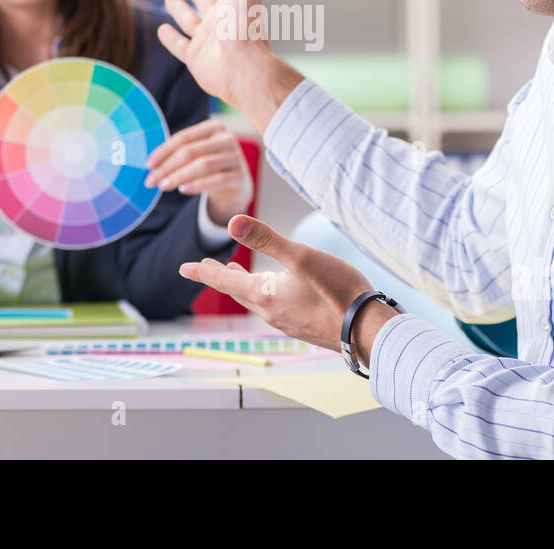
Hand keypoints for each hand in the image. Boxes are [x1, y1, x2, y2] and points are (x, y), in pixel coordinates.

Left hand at [144, 118, 252, 224]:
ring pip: (203, 165)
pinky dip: (197, 185)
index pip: (184, 138)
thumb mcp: (198, 154)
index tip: (148, 165)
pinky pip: (216, 180)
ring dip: (179, 176)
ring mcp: (236, 157)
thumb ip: (179, 153)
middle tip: (151, 181)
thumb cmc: (210, 166)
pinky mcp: (240, 176)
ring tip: (163, 186)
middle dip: (167, 167)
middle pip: (191, 151)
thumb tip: (150, 165)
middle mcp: (226, 139)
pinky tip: (183, 190)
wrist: (236, 184)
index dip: (164, 151)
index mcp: (213, 127)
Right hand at [156, 0, 303, 133]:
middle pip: (205, 0)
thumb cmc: (245, 28)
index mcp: (233, 5)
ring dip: (179, 10)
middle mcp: (220, 21)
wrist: (243, 69)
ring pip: (189, 20)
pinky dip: (170, 38)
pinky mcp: (195, 57)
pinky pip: (180, 45)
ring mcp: (207, 40)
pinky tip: (162, 30)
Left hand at [179, 214, 392, 355]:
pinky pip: (275, 307)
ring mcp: (289, 321)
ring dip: (242, 286)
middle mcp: (272, 312)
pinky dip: (264, 294)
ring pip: (257, 300)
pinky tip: (276, 291)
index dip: (204, 272)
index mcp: (265, 294)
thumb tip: (231, 221)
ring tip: (237, 274)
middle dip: (220, 278)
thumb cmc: (338, 292)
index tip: (184, 267)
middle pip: (238, 291)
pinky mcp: (304, 325)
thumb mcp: (301, 257)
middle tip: (204, 268)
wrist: (369, 331)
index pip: (224, 282)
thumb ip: (267, 239)